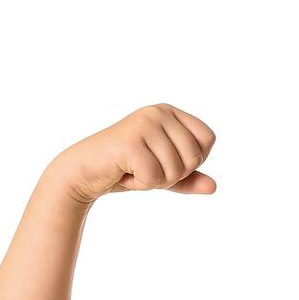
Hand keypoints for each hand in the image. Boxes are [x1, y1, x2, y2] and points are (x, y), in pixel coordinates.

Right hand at [46, 103, 216, 205]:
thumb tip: (213, 186)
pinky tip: (123, 173)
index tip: (165, 159)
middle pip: (195, 157)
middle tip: (146, 168)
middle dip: (173, 175)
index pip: (208, 139)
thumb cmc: (125, 170)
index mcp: (170, 112)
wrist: (85, 172)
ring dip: (155, 181)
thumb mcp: (162, 175)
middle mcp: (158, 112)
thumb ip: (189, 179)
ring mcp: (144, 123)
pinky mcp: (131, 141)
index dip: (192, 160)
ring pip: (176, 170)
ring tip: (133, 169)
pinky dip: (140, 184)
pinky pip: (155, 177)